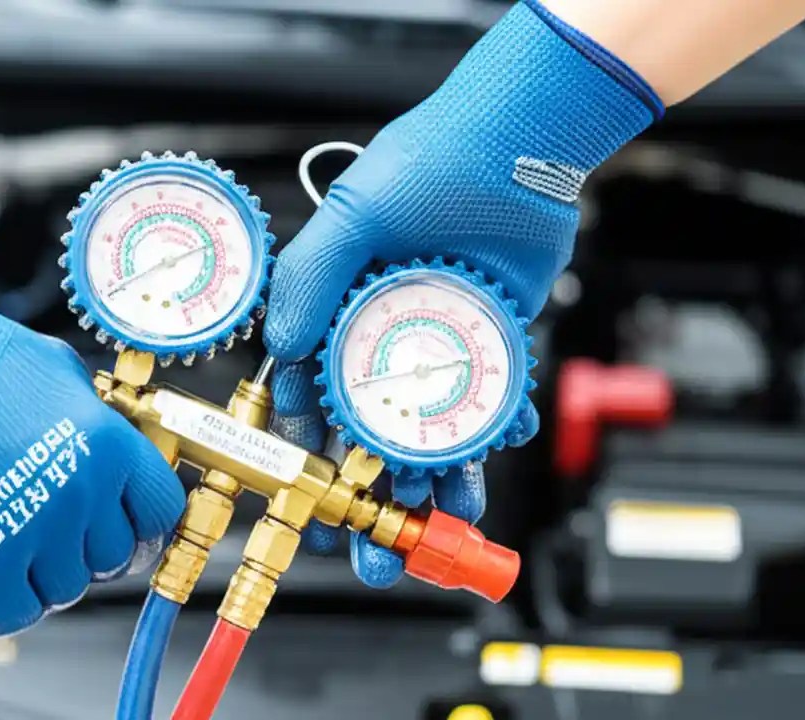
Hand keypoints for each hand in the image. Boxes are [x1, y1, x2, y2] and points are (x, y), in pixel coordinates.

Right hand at [0, 226, 184, 634]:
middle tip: (48, 530)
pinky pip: (9, 615)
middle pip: (110, 559)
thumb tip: (111, 442)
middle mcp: (78, 492)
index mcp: (105, 442)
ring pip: (62, 591)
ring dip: (37, 574)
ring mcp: (28, 532)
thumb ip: (93, 415)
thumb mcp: (52, 367)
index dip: (143, 527)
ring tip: (4, 536)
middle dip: (83, 549)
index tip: (126, 531)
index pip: (161, 513)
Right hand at [263, 1, 656, 586]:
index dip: (307, 445)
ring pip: (431, 430)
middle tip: (366, 549)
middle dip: (366, 493)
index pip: (308, 389)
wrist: (520, 141)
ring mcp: (440, 342)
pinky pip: (490, 403)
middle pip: (367, 430)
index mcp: (338, 307)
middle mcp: (384, 333)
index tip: (311, 490)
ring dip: (433, 482)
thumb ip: (312, 275)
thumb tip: (283, 346)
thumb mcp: (355, 212)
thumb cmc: (430, 160)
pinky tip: (496, 455)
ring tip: (436, 531)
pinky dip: (495, 433)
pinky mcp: (491, 342)